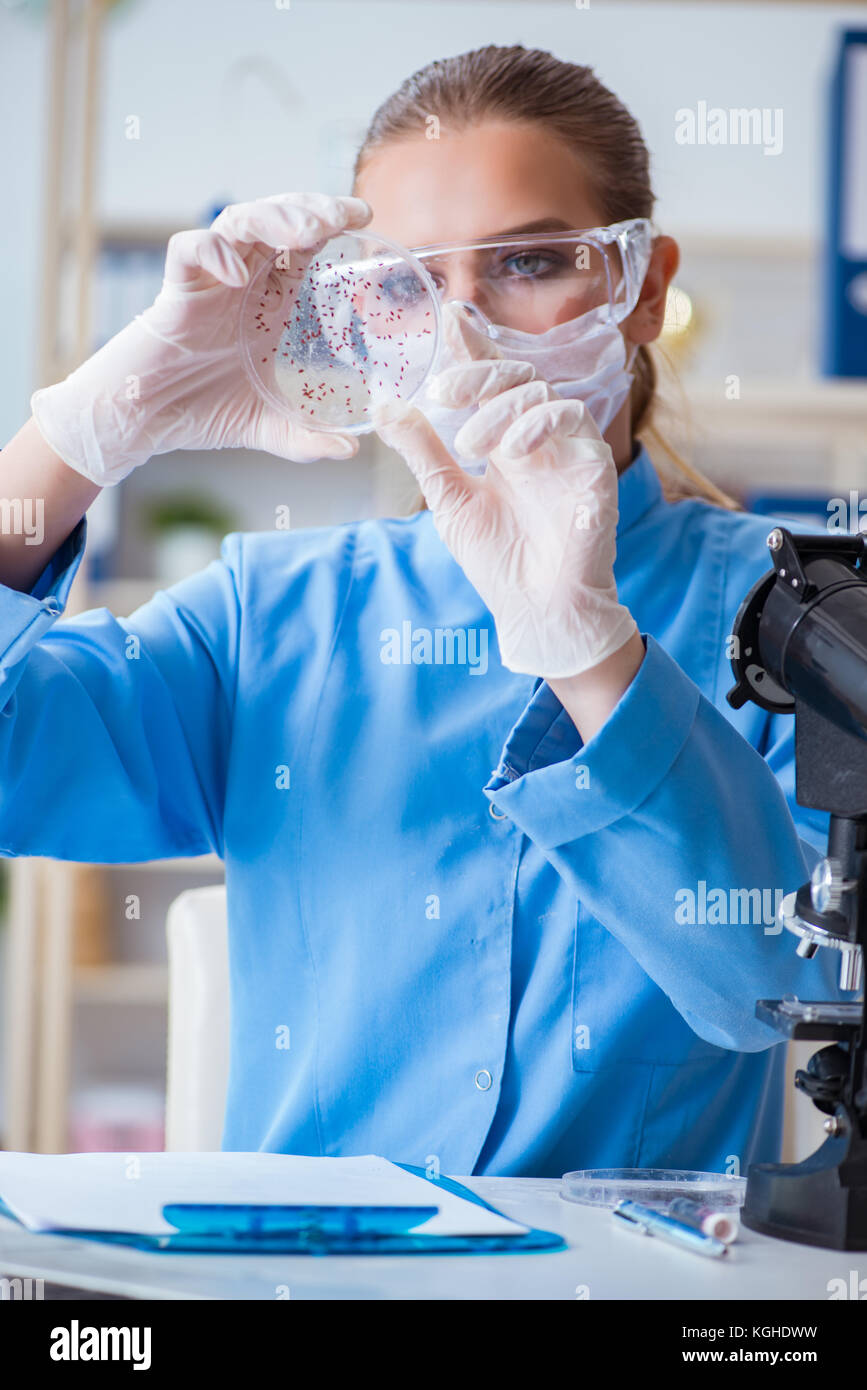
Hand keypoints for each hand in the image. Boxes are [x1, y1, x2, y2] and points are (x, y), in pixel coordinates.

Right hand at [30, 192, 371, 484]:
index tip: (365, 217)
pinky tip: (237, 273)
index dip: (334, 223)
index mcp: (272, 301)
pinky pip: (189, 251)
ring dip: (274, 217)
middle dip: (311, 208)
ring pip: (239, 222)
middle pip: (278, 218)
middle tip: (342, 216)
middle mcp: (244, 282)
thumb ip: (309, 439)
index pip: (306, 245)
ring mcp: (210, 281)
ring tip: (305, 232)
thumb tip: (350, 452)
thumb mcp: (270, 428)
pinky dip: (213, 252)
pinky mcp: (175, 291)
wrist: (148, 421)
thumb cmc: (205, 411)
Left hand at [373, 309, 638, 680]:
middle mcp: (536, 437)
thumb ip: (423, 451)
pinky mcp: (593, 464)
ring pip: (540, 391)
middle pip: (515, 374)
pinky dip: (540, 423)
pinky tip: (513, 449)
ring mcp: (566, 448)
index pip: (489, 381)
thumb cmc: (497, 561)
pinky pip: (573, 418)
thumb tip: (384, 406)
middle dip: (478, 371)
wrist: (537, 609)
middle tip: (443, 391)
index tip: (449, 318)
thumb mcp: (448, 499)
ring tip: (471, 446)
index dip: (473, 347)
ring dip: (500, 408)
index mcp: (503, 441)